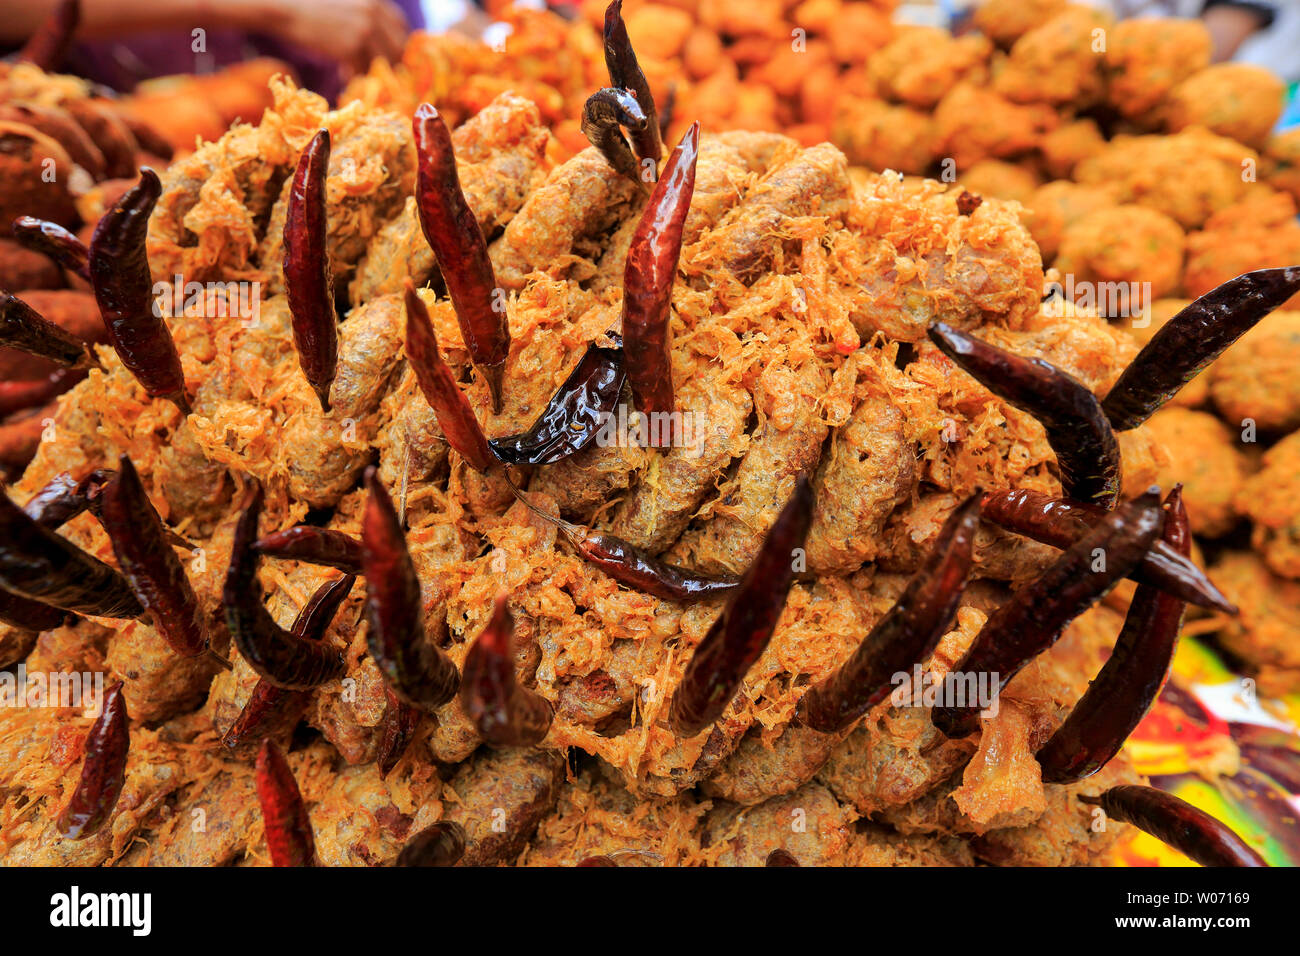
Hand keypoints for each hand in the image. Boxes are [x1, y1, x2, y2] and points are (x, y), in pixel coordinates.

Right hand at [259, 0, 410, 70]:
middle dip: (388, 63)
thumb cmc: (311, 8)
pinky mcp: (352, 46)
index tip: (389, 57)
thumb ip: (366, 16)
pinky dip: (354, 76)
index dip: (396, 44)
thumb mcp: (346, 4)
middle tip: (375, 73)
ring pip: (382, 62)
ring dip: (370, 71)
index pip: (401, 26)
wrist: (286, 10)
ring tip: (353, 72)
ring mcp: (365, 28)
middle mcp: (375, 12)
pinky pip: (363, 70)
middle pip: (398, 47)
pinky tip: (342, 74)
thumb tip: (382, 45)